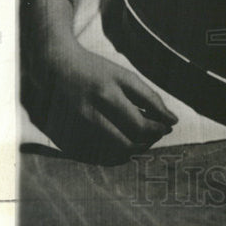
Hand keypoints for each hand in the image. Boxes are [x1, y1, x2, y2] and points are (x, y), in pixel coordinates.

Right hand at [22, 39, 177, 163]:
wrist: (52, 68)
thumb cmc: (95, 71)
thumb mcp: (124, 76)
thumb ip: (149, 98)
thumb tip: (173, 121)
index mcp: (107, 93)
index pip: (140, 124)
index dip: (158, 129)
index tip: (166, 126)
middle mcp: (89, 113)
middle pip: (128, 143)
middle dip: (148, 142)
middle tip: (155, 135)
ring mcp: (75, 130)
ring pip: (113, 154)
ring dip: (133, 150)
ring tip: (141, 138)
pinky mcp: (65, 140)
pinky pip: (97, 158)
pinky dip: (114, 154)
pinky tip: (121, 142)